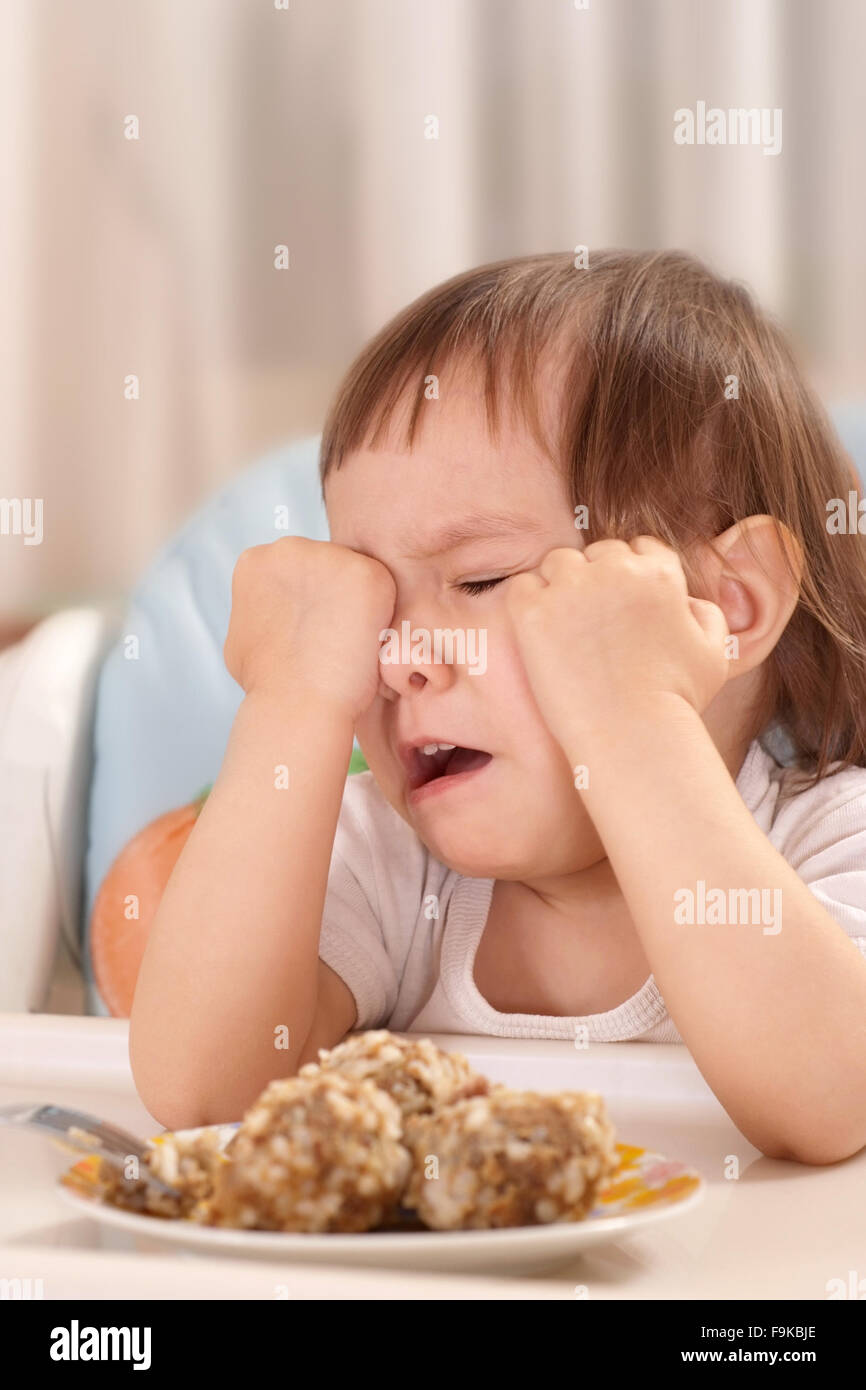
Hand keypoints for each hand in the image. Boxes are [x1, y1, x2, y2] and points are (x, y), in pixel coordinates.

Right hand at [224, 536, 395, 718]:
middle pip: (325, 567)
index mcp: (256, 561)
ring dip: (357, 604)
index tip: (309, 630)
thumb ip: (265, 606)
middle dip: (332, 597)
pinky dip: (381, 615)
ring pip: (354, 576)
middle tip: (330, 639)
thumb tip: (280, 610)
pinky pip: (383, 589)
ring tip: (345, 644)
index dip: (308, 604)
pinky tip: (364, 641)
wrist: (296, 702)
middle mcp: (289, 548)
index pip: (295, 571)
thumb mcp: (246, 630)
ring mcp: (328, 554)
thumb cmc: (270, 682)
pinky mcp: (365, 570)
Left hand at [503, 537, 729, 753]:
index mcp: (660, 573)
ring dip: (559, 587)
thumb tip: (686, 600)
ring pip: (558, 563)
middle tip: (591, 626)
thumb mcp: (713, 655)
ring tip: (564, 632)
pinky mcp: (534, 611)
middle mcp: (617, 569)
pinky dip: (527, 605)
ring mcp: (572, 587)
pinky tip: (540, 637)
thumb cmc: (676, 704)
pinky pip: (522, 587)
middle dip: (595, 581)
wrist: (633, 736)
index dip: (630, 577)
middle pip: (597, 554)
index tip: (621, 610)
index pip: (640, 549)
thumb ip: (707, 615)